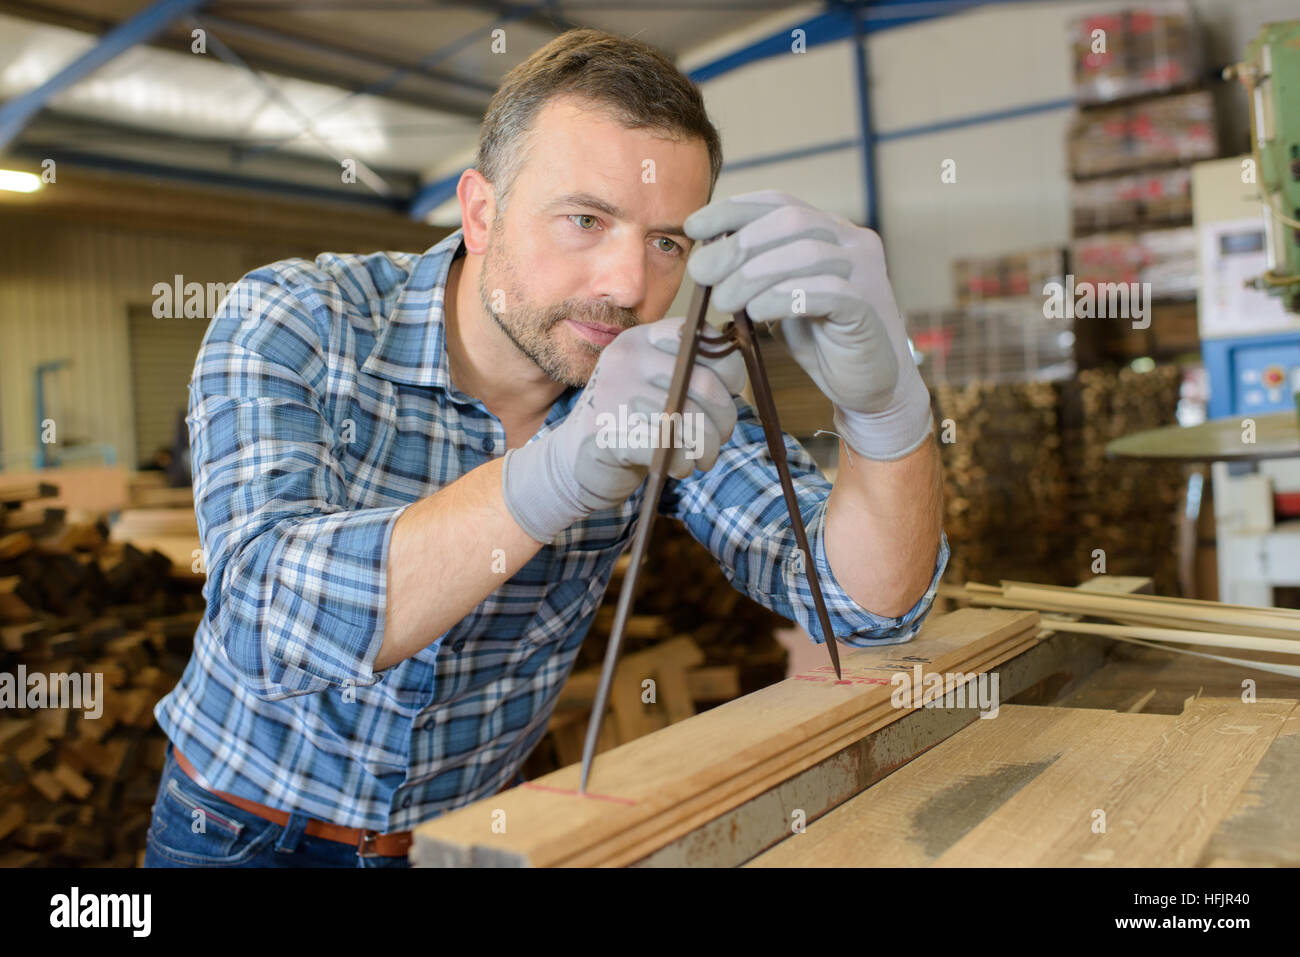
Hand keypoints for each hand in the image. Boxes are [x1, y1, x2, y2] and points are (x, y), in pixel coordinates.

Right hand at [501, 317, 745, 542]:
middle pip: (705, 385)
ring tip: (701, 458)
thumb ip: (687, 371)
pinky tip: (676, 468)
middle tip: (719, 439)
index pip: (701, 338)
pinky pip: (672, 449)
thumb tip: (735, 376)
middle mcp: (626, 359)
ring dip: (707, 449)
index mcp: (640, 340)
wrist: (572, 463)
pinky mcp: (612, 433)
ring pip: (693, 422)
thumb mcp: (652, 384)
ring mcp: (615, 394)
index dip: (728, 370)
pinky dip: (683, 465)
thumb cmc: (627, 424)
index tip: (727, 394)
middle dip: (724, 419)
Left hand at [684, 190, 931, 461]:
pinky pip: (825, 291)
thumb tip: (706, 256)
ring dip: (754, 275)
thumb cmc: (819, 341)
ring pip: (805, 254)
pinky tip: (758, 313)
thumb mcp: (778, 298)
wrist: (867, 386)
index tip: (693, 227)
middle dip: (737, 244)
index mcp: (830, 230)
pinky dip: (784, 298)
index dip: (733, 209)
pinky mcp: (867, 307)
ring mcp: (865, 272)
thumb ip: (754, 273)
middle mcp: (851, 242)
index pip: (779, 203)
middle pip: (790, 221)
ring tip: (724, 301)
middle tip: (702, 273)